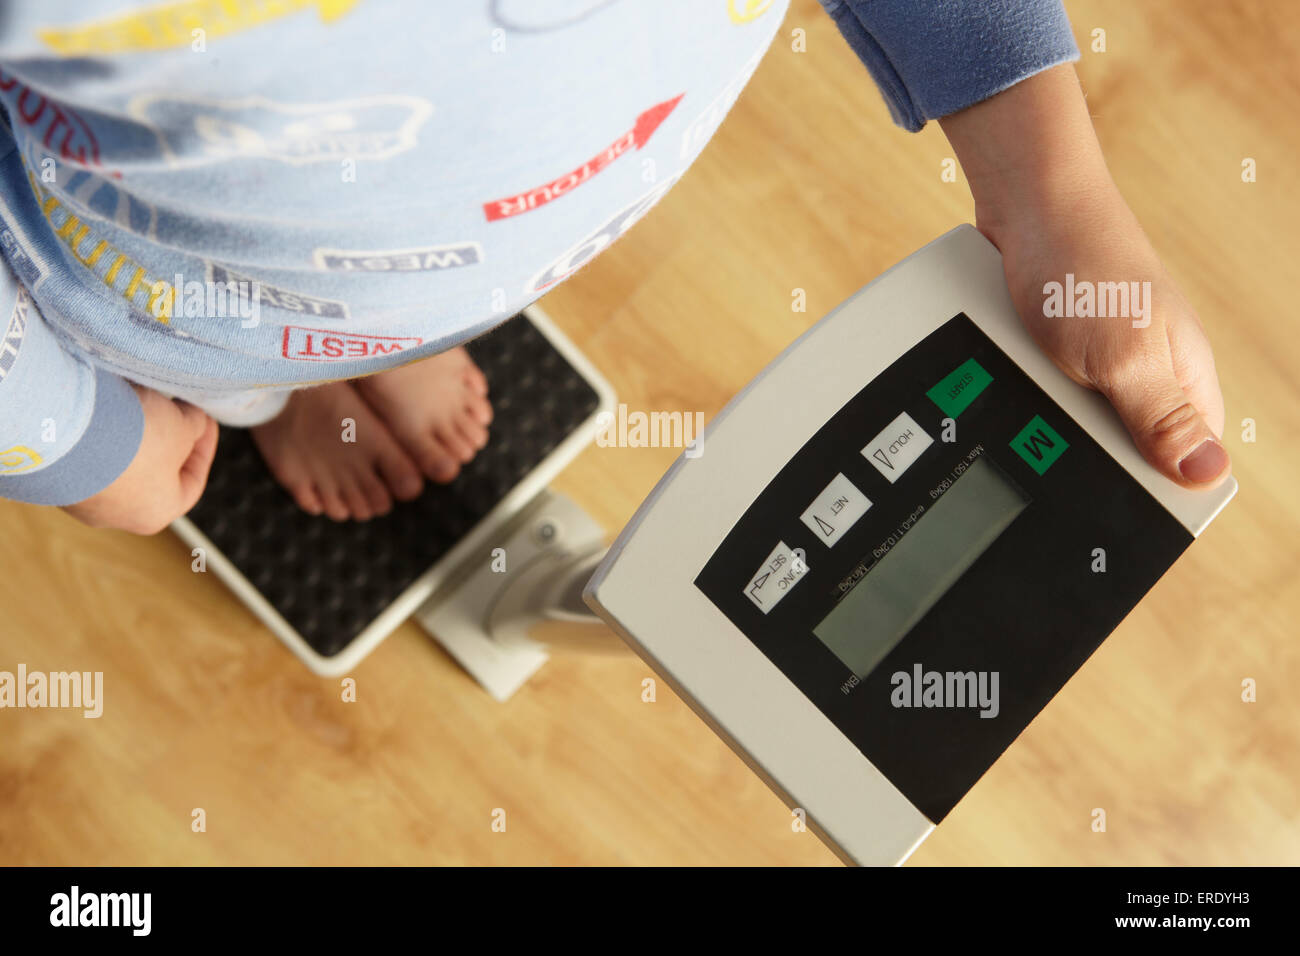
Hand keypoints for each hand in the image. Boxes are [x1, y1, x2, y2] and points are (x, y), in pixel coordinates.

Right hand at [62, 385, 218, 533]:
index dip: (203, 448)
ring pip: (115, 462)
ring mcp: (78, 498)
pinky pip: (83, 452)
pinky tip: (103, 405)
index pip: (191, 484)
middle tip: (169, 407)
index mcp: (156, 513)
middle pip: (152, 473)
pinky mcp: (51, 475)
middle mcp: (115, 515)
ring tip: (135, 399)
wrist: (65, 430)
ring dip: (128, 431)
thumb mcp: (183, 426)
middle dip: (164, 438)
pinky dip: (97, 429)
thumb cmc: (138, 439)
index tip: (203, 420)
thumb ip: (195, 426)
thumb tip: (192, 420)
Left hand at [941, 65, 1230, 488]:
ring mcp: (1105, 363)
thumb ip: (1158, 417)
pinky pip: (1044, 396)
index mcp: (1186, 380)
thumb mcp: (1122, 356)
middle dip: (1084, 454)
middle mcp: (1152, 374)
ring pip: (1076, 427)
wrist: (1025, 207)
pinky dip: (1024, 394)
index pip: (1190, 464)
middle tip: (1057, 432)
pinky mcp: (1063, 353)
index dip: (1154, 493)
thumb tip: (1207, 473)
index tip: (1108, 504)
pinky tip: (1010, 381)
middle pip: (1125, 453)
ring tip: (1035, 393)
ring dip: (1047, 422)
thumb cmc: (1080, 267)